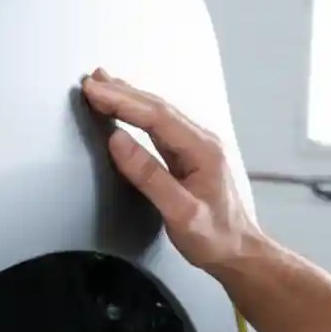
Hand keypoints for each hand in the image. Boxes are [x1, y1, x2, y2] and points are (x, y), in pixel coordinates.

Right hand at [82, 69, 265, 273]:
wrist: (240, 251)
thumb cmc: (213, 237)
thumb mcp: (180, 212)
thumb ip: (148, 175)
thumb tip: (117, 141)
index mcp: (202, 149)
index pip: (156, 116)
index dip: (123, 101)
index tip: (94, 91)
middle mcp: (201, 140)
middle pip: (157, 108)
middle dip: (122, 92)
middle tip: (91, 80)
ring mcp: (196, 146)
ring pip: (158, 113)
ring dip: (129, 97)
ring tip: (103, 84)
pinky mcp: (189, 155)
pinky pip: (159, 126)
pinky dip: (137, 112)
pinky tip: (127, 107)